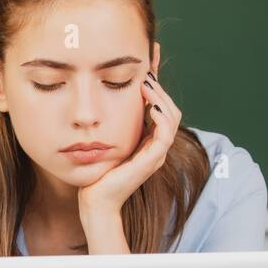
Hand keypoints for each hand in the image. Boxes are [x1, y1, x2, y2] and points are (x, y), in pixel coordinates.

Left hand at [77, 52, 181, 220]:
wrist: (95, 200)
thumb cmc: (97, 172)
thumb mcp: (106, 140)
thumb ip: (111, 123)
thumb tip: (103, 98)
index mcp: (148, 140)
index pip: (161, 108)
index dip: (157, 87)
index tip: (149, 66)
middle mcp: (156, 146)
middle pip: (170, 109)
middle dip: (160, 88)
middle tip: (147, 72)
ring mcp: (156, 154)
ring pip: (172, 118)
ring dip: (161, 98)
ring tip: (147, 85)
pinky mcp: (151, 161)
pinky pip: (165, 135)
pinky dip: (161, 118)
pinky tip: (149, 106)